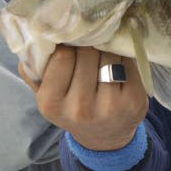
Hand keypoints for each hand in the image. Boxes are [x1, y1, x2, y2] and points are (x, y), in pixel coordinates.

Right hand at [19, 45, 148, 150]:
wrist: (104, 135)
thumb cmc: (71, 105)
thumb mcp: (46, 92)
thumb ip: (35, 67)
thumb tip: (35, 35)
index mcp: (51, 103)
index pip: (62, 55)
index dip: (68, 44)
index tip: (71, 44)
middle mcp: (80, 108)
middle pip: (88, 52)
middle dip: (89, 43)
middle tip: (90, 45)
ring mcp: (110, 106)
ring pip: (110, 54)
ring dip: (108, 47)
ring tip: (104, 52)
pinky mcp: (134, 100)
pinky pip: (129, 62)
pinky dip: (124, 56)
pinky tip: (119, 63)